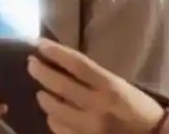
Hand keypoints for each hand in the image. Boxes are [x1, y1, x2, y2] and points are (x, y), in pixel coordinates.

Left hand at [27, 40, 165, 133]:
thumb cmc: (137, 107)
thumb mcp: (120, 86)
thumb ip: (93, 78)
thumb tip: (61, 65)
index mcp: (110, 87)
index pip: (77, 64)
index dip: (55, 52)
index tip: (38, 44)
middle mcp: (98, 107)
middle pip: (60, 85)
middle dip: (41, 72)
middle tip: (32, 64)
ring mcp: (90, 128)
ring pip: (54, 111)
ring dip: (44, 98)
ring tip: (42, 92)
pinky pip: (59, 130)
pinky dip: (53, 120)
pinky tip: (54, 115)